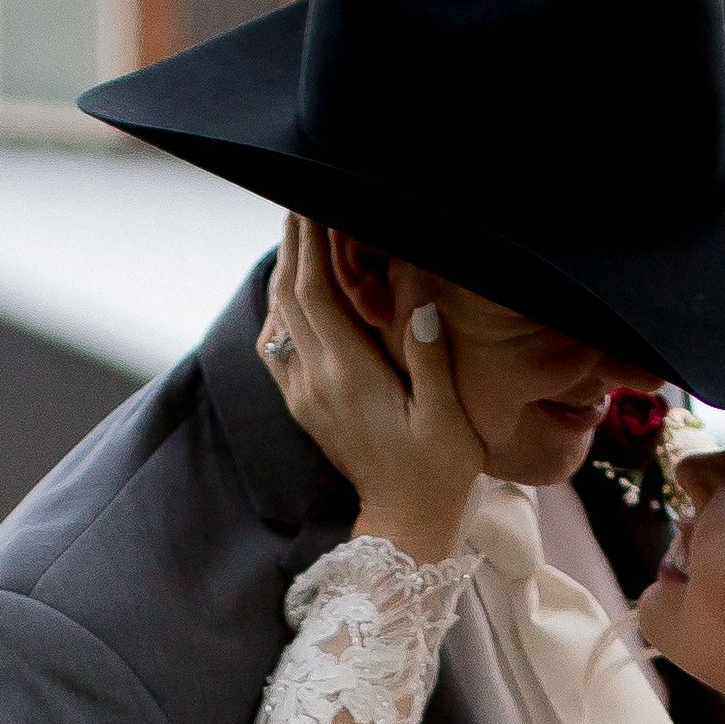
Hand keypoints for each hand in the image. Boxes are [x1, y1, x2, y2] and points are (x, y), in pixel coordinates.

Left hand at [259, 218, 483, 563]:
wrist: (405, 520)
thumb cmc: (439, 469)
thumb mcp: (448, 418)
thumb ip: (432, 361)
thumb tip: (425, 308)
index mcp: (351, 375)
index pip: (317, 293)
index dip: (312, 245)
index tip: (315, 204)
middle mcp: (316, 380)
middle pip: (290, 295)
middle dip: (294, 246)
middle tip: (300, 202)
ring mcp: (304, 393)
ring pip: (278, 318)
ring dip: (284, 272)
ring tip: (297, 235)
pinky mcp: (303, 404)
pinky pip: (277, 346)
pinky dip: (279, 308)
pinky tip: (292, 292)